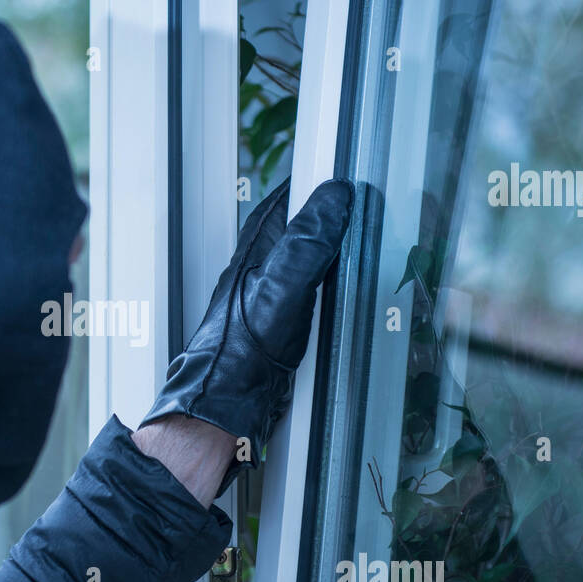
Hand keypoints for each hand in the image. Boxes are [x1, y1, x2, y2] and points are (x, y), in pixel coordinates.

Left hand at [139, 177, 352, 491]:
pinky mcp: (276, 325)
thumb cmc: (242, 351)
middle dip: (323, 215)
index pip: (288, 200)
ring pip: (301, 260)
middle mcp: (259, 269)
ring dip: (326, 250)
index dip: (316, 186)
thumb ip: (308, 242)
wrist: (225, 404)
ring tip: (354, 239)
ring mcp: (267, 297)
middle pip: (295, 228)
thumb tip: (334, 195)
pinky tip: (338, 294)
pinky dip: (326, 285)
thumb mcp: (284, 287)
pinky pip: (306, 292)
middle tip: (356, 203)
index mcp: (257, 251)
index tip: (347, 177)